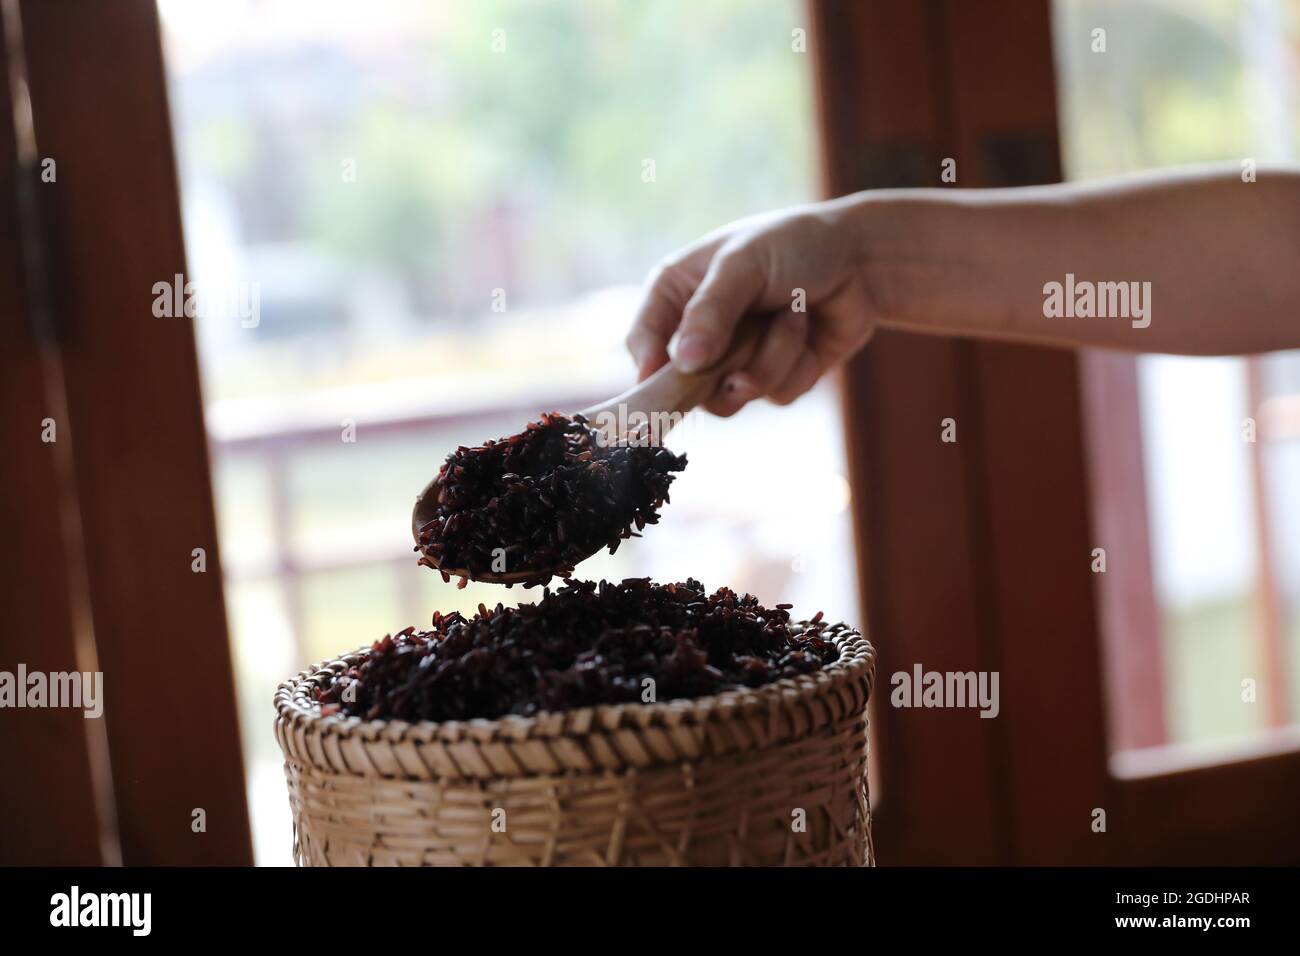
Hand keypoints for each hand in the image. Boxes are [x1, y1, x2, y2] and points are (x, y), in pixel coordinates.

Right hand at [625, 200, 876, 415]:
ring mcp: (736, 360)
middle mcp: (700, 332)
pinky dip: (799, 364)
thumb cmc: (793, 245)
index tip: (669, 381)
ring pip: (735, 396)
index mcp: (676, 295)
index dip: (651, 368)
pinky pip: (775, 395)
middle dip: (724, 367)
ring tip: (791, 316)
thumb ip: (711, 310)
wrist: (861, 260)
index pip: (644, 342)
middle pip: (686, 385)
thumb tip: (686, 363)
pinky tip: (809, 330)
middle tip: (747, 339)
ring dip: (772, 358)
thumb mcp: (744, 264)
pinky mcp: (774, 377)